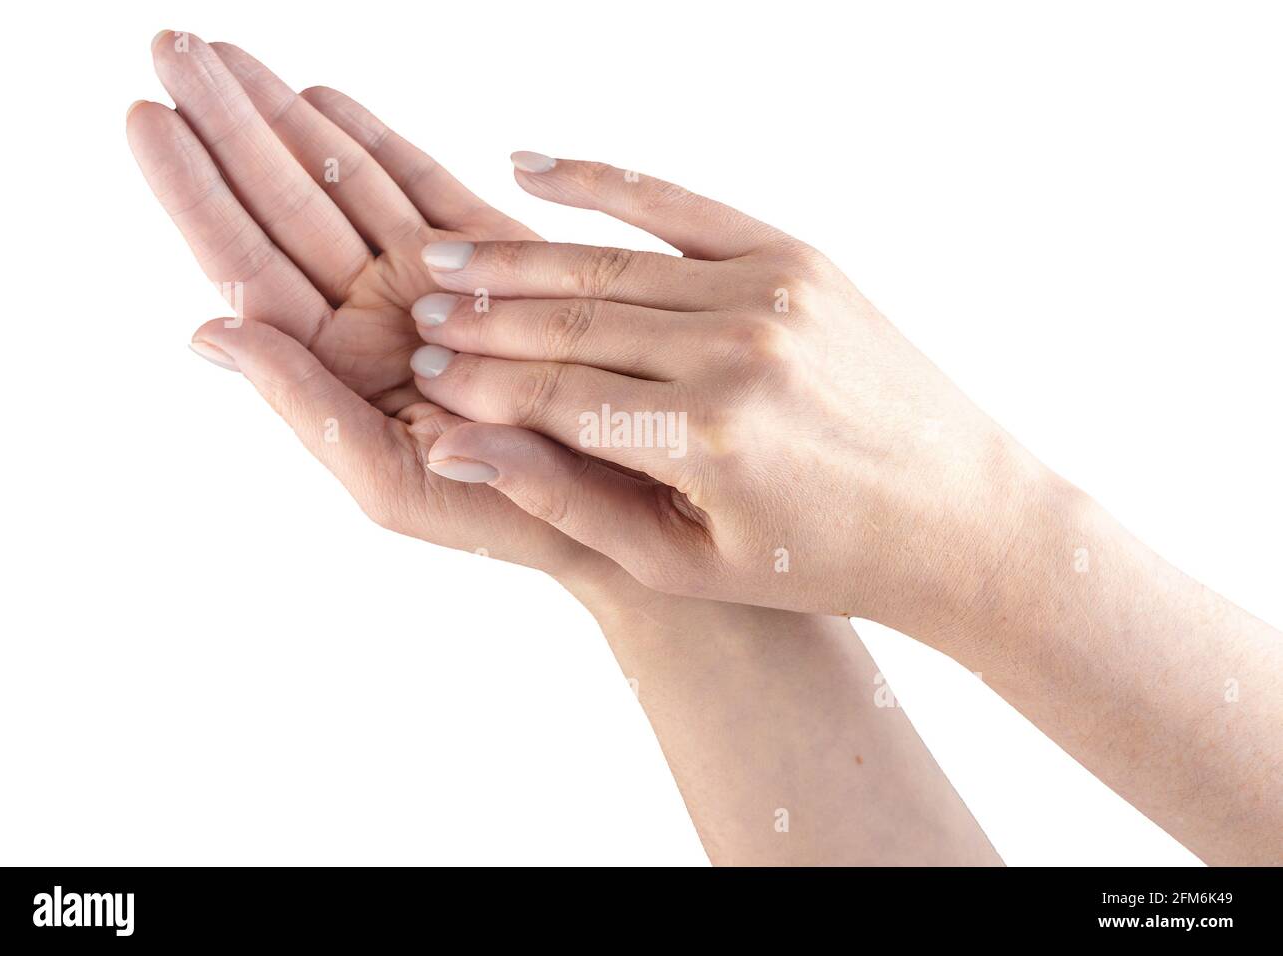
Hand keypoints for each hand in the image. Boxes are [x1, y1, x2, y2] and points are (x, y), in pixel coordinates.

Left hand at [128, 33, 608, 581]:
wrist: (626, 510)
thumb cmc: (513, 521)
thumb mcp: (391, 480)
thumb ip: (306, 406)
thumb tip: (211, 330)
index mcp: (341, 371)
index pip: (252, 268)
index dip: (197, 193)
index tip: (150, 115)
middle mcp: (376, 320)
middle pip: (286, 209)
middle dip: (232, 127)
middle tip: (175, 47)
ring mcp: (433, 284)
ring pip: (345, 187)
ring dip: (289, 120)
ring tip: (227, 56)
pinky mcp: (497, 262)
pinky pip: (426, 189)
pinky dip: (377, 144)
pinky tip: (326, 101)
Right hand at [409, 156, 1055, 634]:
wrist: (957, 516)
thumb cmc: (815, 558)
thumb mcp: (683, 563)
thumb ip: (566, 502)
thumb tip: (456, 447)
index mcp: (707, 439)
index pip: (554, 396)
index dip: (480, 386)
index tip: (425, 377)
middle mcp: (737, 351)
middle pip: (571, 322)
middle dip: (483, 318)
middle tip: (413, 309)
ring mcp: (772, 291)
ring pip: (610, 267)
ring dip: (519, 260)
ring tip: (445, 257)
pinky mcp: (797, 257)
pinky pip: (679, 205)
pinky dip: (603, 182)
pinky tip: (530, 166)